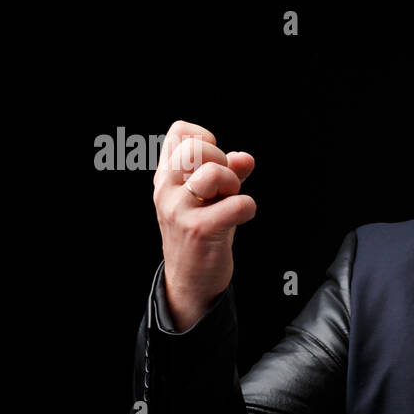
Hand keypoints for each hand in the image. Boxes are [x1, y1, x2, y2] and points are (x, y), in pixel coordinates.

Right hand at [152, 120, 256, 331]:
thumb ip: (228, 174)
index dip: (205, 138)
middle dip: (221, 160)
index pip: (179, 132)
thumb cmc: (203, 234)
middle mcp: (167, 190)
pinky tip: (240, 218)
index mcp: (166, 178)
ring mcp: (180, 210)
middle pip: (195, 147)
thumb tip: (245, 158)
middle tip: (224, 185)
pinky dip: (248, 208)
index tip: (213, 160)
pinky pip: (239, 204)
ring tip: (230, 201)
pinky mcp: (200, 230)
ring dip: (234, 185)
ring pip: (216, 173)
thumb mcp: (212, 199)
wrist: (191, 281)